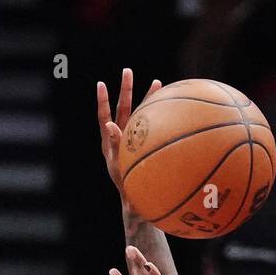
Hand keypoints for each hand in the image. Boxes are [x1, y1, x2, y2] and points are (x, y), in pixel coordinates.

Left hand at [98, 69, 161, 199]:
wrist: (138, 203)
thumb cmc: (128, 192)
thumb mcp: (120, 174)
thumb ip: (114, 148)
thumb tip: (110, 127)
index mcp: (111, 146)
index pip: (104, 119)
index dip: (103, 102)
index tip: (101, 85)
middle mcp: (122, 139)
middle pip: (123, 110)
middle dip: (126, 91)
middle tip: (128, 71)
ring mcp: (136, 141)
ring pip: (142, 117)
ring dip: (148, 100)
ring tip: (157, 82)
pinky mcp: (148, 146)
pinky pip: (154, 129)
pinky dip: (161, 118)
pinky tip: (173, 108)